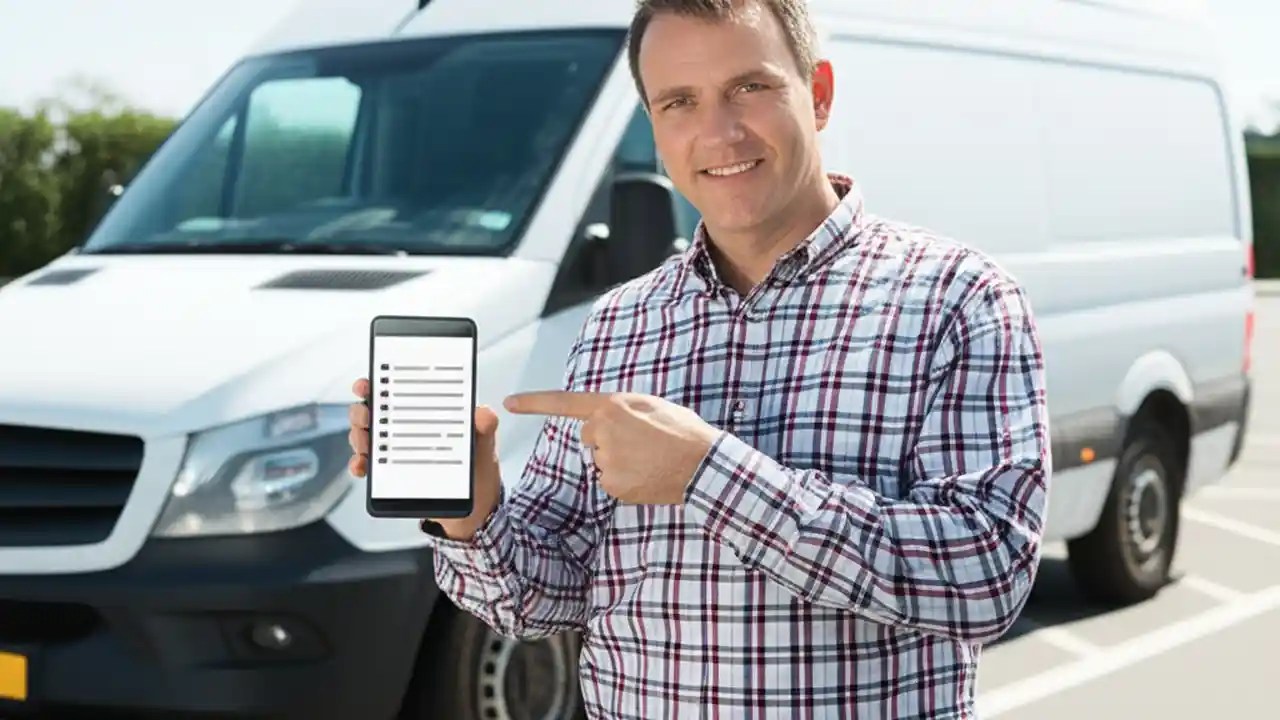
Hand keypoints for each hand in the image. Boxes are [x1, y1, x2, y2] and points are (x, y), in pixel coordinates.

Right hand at [348, 378, 502, 540]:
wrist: (476, 502)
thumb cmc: (478, 463)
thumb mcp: (485, 442)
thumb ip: (485, 426)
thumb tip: (484, 413)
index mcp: (425, 413)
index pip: (396, 392)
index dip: (376, 385)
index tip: (367, 385)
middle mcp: (404, 428)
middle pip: (372, 412)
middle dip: (361, 412)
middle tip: (367, 417)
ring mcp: (394, 450)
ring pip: (364, 436)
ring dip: (358, 438)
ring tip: (365, 445)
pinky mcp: (390, 473)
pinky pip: (367, 466)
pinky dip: (359, 465)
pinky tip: (362, 467)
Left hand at [503, 390, 720, 504]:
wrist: (701, 464)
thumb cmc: (681, 431)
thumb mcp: (649, 406)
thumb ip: (620, 411)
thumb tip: (605, 423)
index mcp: (612, 406)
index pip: (565, 403)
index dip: (535, 402)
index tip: (509, 402)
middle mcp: (603, 430)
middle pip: (590, 437)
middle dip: (609, 440)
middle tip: (643, 442)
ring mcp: (606, 459)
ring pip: (601, 460)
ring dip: (619, 461)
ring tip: (649, 458)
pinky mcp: (612, 484)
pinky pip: (609, 480)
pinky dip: (624, 480)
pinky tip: (645, 475)